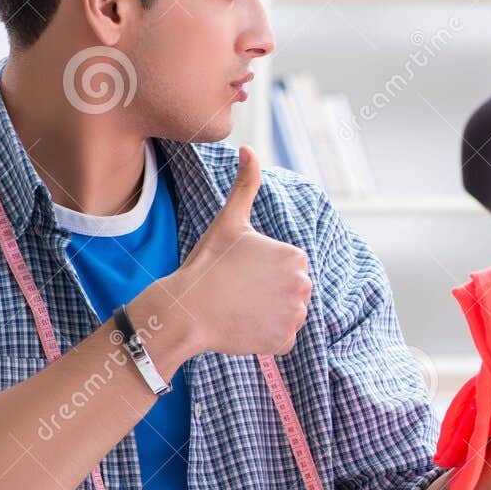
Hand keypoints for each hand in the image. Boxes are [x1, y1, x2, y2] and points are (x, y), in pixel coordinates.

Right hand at [158, 146, 312, 356]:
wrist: (186, 311)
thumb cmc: (207, 263)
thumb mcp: (229, 221)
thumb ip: (246, 184)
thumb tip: (248, 148)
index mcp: (296, 256)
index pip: (288, 266)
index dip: (263, 269)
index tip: (240, 271)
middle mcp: (304, 285)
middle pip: (291, 289)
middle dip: (268, 291)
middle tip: (237, 291)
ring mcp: (295, 316)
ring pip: (288, 313)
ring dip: (268, 313)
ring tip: (240, 308)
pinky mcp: (284, 342)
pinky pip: (281, 338)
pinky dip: (266, 336)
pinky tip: (244, 326)